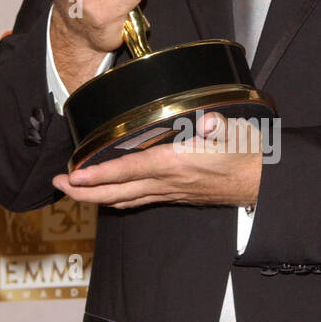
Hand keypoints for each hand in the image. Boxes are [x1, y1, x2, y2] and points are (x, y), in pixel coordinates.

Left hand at [52, 112, 262, 209]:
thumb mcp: (233, 132)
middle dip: (84, 191)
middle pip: (116, 193)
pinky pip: (137, 200)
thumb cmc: (246, 154)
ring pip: (123, 199)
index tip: (75, 174)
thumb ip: (217, 125)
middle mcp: (167, 183)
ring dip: (95, 197)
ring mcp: (169, 193)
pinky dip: (116, 198)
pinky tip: (107, 194)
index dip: (99, 174)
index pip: (128, 171)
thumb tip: (206, 121)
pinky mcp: (173, 196)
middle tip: (58, 184)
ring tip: (72, 190)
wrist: (262, 183)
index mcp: (175, 164)